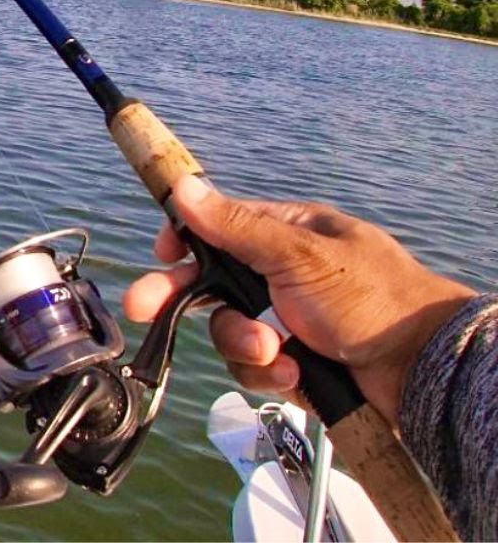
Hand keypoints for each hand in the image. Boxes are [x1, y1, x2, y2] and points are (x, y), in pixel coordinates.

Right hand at [122, 175, 474, 424]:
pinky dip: (269, 373)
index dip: (185, 240)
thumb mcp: (297, 255)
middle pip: (212, 282)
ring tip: (276, 355)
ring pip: (228, 330)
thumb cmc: (370, 298)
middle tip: (141, 308)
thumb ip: (235, 226)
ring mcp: (285, 320)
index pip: (219, 226)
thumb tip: (183, 186)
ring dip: (244, 345)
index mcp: (286, 234)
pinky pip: (253, 366)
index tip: (161, 253)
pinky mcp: (290, 361)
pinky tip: (295, 375)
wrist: (420, 371)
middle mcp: (281, 274)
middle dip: (183, 299)